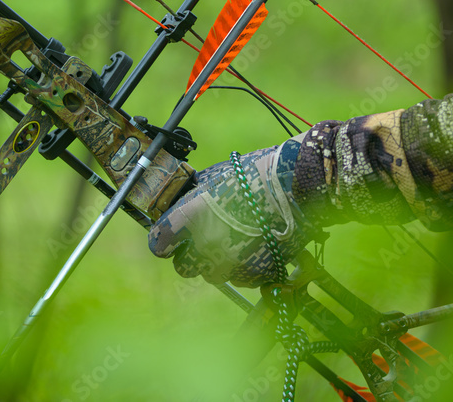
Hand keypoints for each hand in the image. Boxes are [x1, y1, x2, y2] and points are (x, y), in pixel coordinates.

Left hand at [148, 139, 310, 286]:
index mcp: (188, 219)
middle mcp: (203, 246)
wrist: (294, 186)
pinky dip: (244, 267)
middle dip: (191, 256)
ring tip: (235, 240)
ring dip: (218, 262)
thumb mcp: (212, 180)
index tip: (170, 239)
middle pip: (183, 267)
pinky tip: (254, 246)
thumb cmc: (252, 175)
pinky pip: (240, 278)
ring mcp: (229, 264)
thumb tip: (182, 209)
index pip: (158, 244)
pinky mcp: (253, 275)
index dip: (164, 241)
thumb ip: (193, 201)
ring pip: (213, 275)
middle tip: (205, 240)